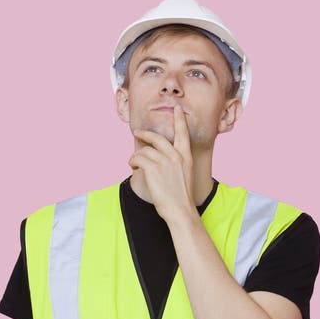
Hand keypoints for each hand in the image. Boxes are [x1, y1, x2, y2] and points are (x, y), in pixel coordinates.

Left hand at [129, 105, 195, 222]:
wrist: (180, 210)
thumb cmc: (181, 198)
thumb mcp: (185, 176)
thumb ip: (176, 163)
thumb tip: (160, 157)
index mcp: (186, 157)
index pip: (183, 133)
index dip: (179, 119)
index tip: (176, 108)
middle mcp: (176, 156)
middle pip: (157, 138)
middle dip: (145, 134)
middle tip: (137, 132)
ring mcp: (164, 161)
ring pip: (144, 151)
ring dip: (136, 157)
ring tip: (134, 164)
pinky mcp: (153, 168)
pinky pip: (138, 158)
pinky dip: (133, 162)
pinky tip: (134, 168)